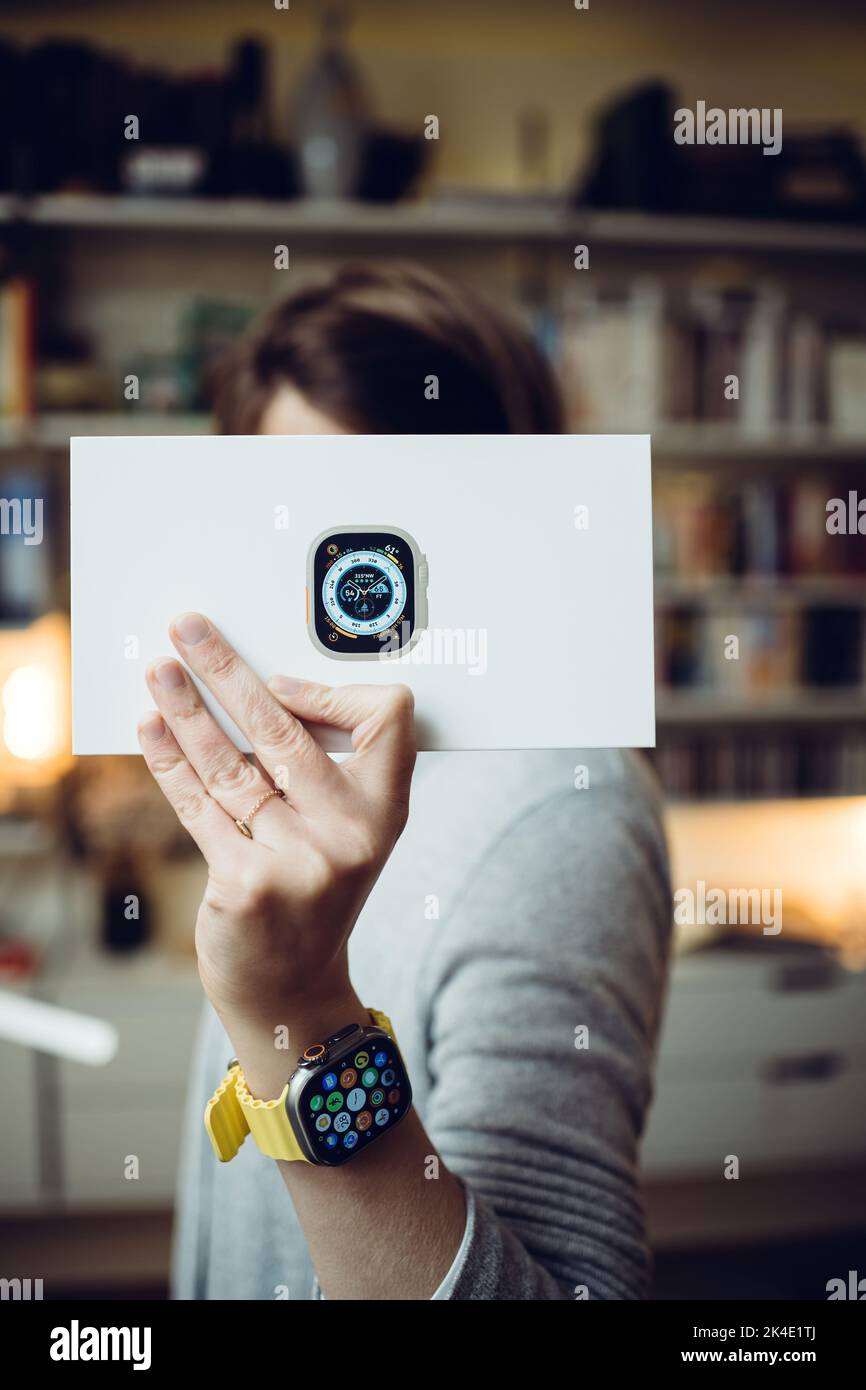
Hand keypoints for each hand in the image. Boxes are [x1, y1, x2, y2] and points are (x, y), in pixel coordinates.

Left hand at [137, 612, 415, 1037]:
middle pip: (285, 730)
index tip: (282, 680)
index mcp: (386, 811)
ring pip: (232, 765)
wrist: (292, 988)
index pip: (386, 720)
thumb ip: (322, 771)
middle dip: (229, 672)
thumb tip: (255, 689)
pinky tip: (152, 727)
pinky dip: (170, 762)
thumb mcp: (348, 833)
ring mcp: (298, 862)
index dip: (333, 693)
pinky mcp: (245, 885)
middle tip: (191, 630)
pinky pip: (200, 806)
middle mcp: (350, 835)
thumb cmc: (314, 891)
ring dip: (187, 710)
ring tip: (160, 670)